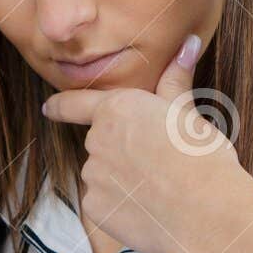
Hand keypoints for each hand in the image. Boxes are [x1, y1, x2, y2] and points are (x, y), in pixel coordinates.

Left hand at [41, 34, 247, 252]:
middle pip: (102, 145)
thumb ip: (176, 82)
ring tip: (159, 190)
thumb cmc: (201, 157)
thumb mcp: (188, 114)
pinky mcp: (95, 208)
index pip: (77, 104)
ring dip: (123, 182)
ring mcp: (93, 176)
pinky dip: (122, 208)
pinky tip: (149, 210)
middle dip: (122, 153)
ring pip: (104, 177)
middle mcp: (97, 140)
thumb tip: (190, 42)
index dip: (60, 106)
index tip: (48, 109)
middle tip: (158, 164)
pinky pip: (105, 205)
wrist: (203, 210)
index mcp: (118, 109)